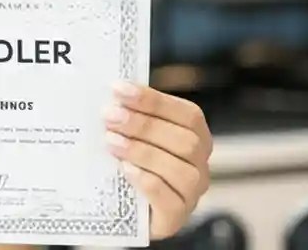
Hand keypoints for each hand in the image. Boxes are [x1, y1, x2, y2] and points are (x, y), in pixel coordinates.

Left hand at [104, 82, 212, 239]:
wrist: (122, 209)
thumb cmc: (128, 162)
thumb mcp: (131, 135)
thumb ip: (128, 115)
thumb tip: (108, 96)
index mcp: (194, 136)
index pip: (187, 114)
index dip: (154, 100)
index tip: (119, 89)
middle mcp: (198, 164)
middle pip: (185, 141)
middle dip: (144, 125)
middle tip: (109, 116)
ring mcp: (190, 193)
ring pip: (181, 171)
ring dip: (143, 152)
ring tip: (111, 142)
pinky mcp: (175, 218)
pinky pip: (171, 201)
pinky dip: (148, 182)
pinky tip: (125, 170)